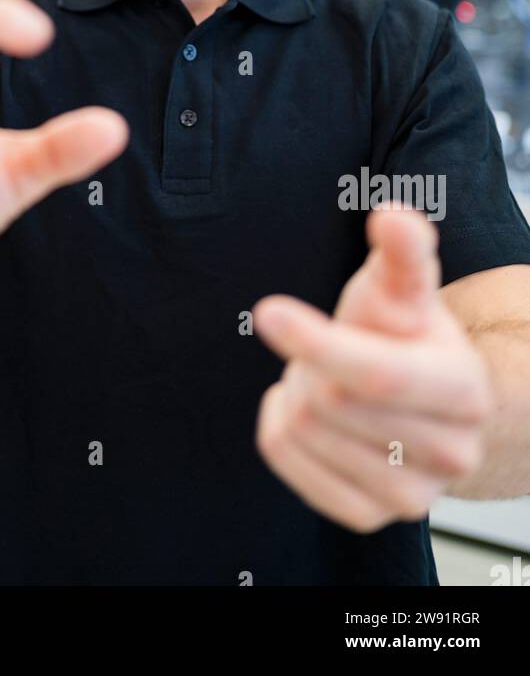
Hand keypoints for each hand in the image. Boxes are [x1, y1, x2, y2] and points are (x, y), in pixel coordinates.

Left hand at [252, 205, 493, 531]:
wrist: (418, 399)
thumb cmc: (404, 332)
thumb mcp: (403, 287)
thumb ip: (402, 252)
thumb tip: (394, 217)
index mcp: (464, 391)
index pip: (378, 375)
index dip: (320, 343)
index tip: (268, 311)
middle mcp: (451, 453)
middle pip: (330, 402)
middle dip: (309, 362)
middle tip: (325, 347)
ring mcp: (412, 496)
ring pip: (302, 431)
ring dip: (295, 392)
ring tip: (326, 379)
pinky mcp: (369, 515)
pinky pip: (286, 461)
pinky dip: (280, 428)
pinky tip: (310, 413)